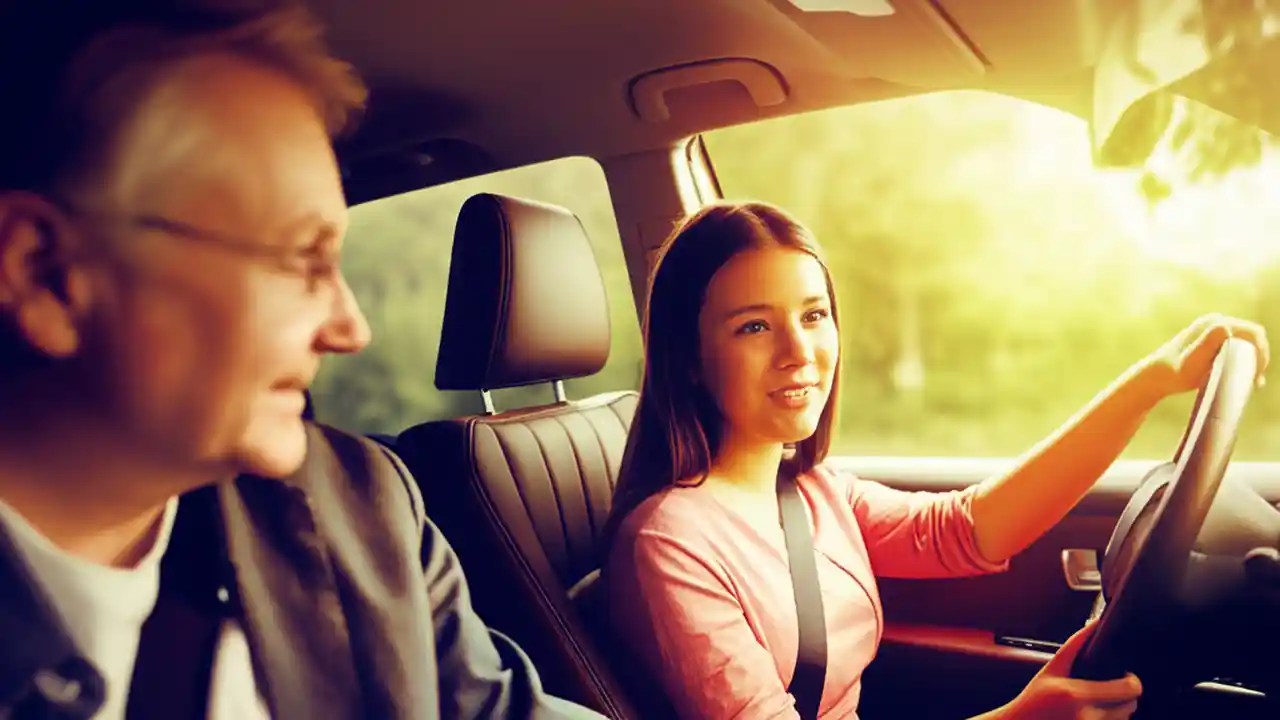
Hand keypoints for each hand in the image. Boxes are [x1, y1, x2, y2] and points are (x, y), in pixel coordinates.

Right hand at [994, 622, 1141, 719]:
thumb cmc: (1033, 699)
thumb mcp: (1051, 670)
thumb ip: (1075, 645)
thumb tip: (1095, 623)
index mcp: (1076, 694)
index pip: (1128, 690)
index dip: (1132, 681)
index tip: (1123, 675)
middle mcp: (1086, 717)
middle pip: (1131, 706)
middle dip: (1125, 696)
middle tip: (1111, 688)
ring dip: (1118, 711)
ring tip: (1100, 703)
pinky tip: (1093, 715)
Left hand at [1146, 314, 1268, 395]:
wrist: (1156, 377)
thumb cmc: (1176, 371)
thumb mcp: (1195, 359)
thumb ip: (1210, 343)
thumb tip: (1226, 328)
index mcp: (1215, 323)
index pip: (1253, 333)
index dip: (1262, 352)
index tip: (1259, 373)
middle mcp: (1215, 322)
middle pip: (1251, 338)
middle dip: (1259, 358)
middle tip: (1256, 382)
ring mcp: (1212, 330)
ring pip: (1244, 344)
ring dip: (1252, 361)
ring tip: (1252, 383)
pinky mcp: (1209, 341)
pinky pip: (1235, 347)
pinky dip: (1242, 361)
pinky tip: (1242, 378)